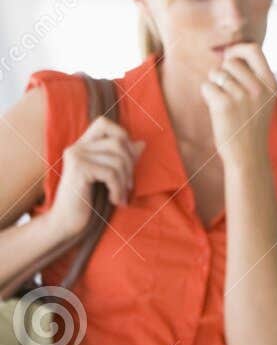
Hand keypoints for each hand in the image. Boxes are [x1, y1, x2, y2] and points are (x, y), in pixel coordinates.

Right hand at [51, 115, 143, 235]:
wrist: (66, 221)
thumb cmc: (89, 200)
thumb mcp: (108, 176)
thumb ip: (122, 158)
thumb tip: (142, 143)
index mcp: (83, 145)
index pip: (104, 123)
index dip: (122, 135)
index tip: (127, 159)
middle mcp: (77, 147)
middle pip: (118, 142)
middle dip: (130, 165)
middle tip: (129, 185)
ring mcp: (76, 156)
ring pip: (117, 159)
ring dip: (125, 181)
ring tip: (121, 196)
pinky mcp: (79, 169)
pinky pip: (111, 173)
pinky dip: (118, 189)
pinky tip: (115, 200)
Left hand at [201, 42, 276, 164]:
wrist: (248, 154)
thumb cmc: (251, 124)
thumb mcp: (263, 98)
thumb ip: (252, 75)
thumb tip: (226, 51)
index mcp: (271, 83)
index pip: (253, 49)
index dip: (237, 48)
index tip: (228, 56)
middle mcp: (259, 87)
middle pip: (231, 61)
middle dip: (223, 71)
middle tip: (227, 90)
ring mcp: (242, 96)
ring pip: (216, 73)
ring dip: (215, 84)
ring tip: (224, 102)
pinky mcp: (224, 105)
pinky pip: (207, 86)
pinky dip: (207, 95)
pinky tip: (217, 109)